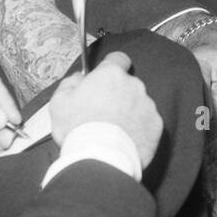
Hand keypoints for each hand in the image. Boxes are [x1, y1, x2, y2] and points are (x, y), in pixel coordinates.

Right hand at [49, 52, 161, 167]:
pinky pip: (147, 122)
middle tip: (102, 113)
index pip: (117, 59)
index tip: (105, 78)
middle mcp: (134, 85)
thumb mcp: (59, 103)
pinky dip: (139, 128)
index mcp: (111, 75)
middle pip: (127, 84)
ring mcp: (147, 104)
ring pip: (138, 103)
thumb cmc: (78, 129)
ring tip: (112, 130)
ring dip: (128, 112)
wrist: (100, 157)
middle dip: (117, 94)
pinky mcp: (156, 124)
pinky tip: (124, 139)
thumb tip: (78, 78)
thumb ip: (70, 83)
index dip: (110, 67)